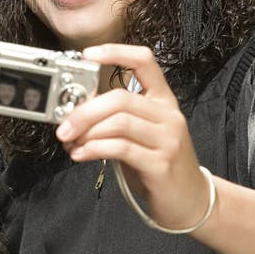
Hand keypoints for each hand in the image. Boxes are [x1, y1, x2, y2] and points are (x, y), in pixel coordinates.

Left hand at [56, 44, 210, 230]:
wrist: (190, 200)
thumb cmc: (158, 164)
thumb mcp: (140, 134)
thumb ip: (116, 118)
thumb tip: (73, 112)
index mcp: (163, 100)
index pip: (145, 62)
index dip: (116, 53)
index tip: (87, 55)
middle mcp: (168, 115)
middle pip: (120, 98)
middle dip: (85, 111)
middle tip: (63, 125)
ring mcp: (168, 139)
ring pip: (119, 122)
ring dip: (86, 132)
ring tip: (71, 143)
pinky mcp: (161, 164)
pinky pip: (121, 148)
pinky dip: (94, 149)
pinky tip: (80, 155)